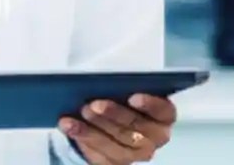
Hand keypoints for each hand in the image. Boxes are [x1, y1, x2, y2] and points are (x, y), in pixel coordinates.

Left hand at [58, 94, 175, 163]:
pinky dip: (82, 136)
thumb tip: (106, 76)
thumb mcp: (127, 88)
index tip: (133, 96)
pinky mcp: (116, 163)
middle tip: (94, 104)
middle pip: (136, 128)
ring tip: (80, 112)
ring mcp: (136, 154)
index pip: (163, 110)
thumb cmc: (123, 99)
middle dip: (113, 115)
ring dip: (94, 128)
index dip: (150, 104)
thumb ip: (125, 85)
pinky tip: (69, 125)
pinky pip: (99, 154)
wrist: (109, 122)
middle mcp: (154, 138)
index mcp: (164, 116)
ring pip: (115, 143)